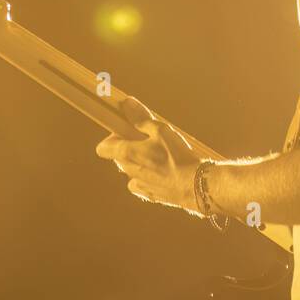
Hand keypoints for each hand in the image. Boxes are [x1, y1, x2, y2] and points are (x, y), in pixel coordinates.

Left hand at [94, 97, 202, 212]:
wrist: (196, 184)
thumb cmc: (177, 155)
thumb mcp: (161, 130)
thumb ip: (141, 118)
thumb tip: (126, 104)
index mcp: (127, 153)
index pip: (103, 148)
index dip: (112, 138)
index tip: (125, 132)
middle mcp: (128, 170)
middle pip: (119, 157)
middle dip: (129, 147)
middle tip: (148, 140)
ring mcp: (138, 184)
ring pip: (132, 170)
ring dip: (140, 162)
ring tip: (161, 156)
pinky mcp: (149, 195)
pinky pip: (142, 183)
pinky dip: (149, 176)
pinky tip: (164, 172)